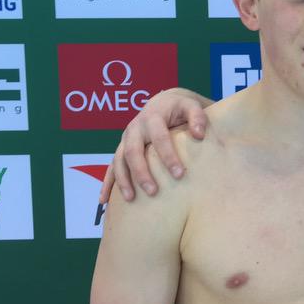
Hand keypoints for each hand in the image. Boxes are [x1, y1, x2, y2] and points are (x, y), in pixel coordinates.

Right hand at [99, 88, 210, 202]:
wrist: (162, 103)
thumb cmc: (180, 108)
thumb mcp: (191, 106)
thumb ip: (198, 117)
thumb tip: (199, 135)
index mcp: (152, 118)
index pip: (160, 138)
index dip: (168, 156)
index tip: (180, 174)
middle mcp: (135, 128)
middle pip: (133, 151)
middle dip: (141, 172)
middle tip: (153, 191)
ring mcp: (125, 139)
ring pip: (119, 160)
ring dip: (123, 180)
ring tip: (131, 198)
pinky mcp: (121, 149)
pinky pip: (111, 167)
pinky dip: (107, 183)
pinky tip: (104, 200)